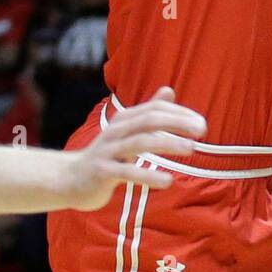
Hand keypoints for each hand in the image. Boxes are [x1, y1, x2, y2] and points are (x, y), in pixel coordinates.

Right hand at [63, 87, 206, 209]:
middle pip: (149, 120)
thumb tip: (169, 89)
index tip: (202, 124)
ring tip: (191, 149)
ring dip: (167, 143)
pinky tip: (167, 181)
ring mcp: (107, 151)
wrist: (69, 179)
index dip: (179, 114)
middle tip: (202, 131)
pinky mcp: (101, 172)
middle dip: (177, 122)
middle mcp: (116, 131)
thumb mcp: (127, 131)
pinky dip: (148, 175)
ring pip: (139, 142)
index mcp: (125, 120)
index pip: (155, 109)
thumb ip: (149, 112)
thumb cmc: (107, 154)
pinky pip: (127, 172)